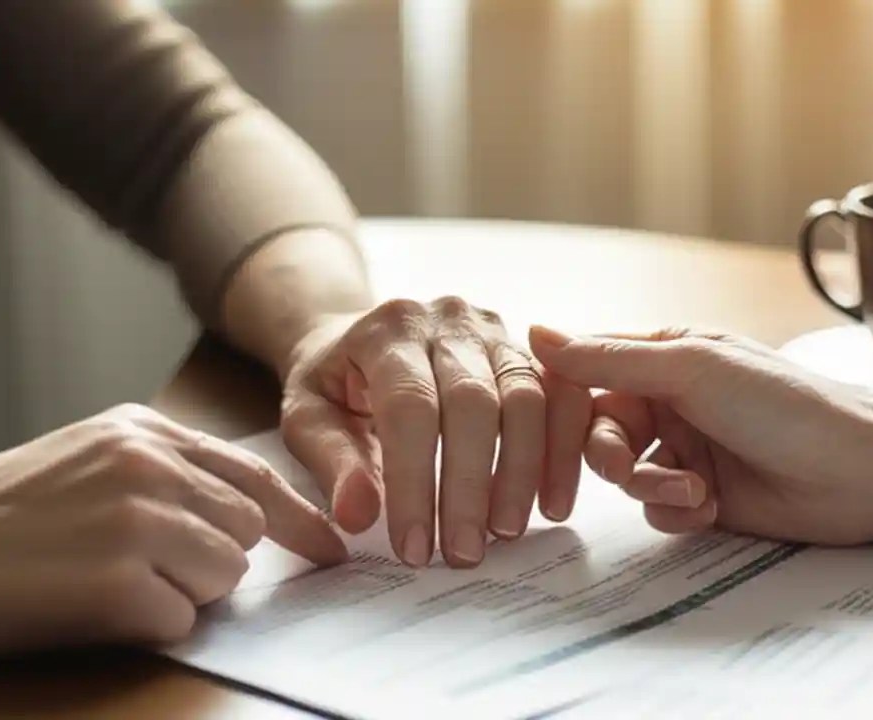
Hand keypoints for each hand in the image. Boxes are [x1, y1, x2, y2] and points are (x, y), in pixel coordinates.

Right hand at [0, 404, 345, 657]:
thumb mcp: (85, 461)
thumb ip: (165, 474)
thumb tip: (243, 522)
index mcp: (141, 430)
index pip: (253, 472)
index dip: (299, 515)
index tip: (333, 547)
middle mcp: (147, 463)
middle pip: (247, 529)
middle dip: (211, 562)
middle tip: (141, 570)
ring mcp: (135, 519)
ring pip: (225, 576)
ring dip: (180, 595)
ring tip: (103, 583)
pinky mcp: (116, 582)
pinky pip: (180, 621)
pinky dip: (144, 626)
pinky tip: (85, 607)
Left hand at [279, 298, 590, 567]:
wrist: (366, 337)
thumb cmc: (336, 382)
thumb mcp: (308, 416)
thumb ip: (331, 462)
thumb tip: (358, 515)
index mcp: (388, 330)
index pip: (410, 405)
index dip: (415, 481)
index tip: (413, 547)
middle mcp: (449, 319)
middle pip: (474, 401)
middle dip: (471, 486)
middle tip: (464, 553)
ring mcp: (497, 332)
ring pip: (527, 397)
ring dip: (522, 473)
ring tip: (505, 533)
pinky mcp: (530, 352)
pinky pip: (563, 396)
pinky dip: (564, 451)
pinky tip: (553, 504)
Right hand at [529, 326, 872, 544]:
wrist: (858, 474)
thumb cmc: (785, 406)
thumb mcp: (690, 369)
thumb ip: (609, 358)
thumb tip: (535, 332)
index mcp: (667, 354)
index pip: (588, 371)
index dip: (565, 401)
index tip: (551, 427)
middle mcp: (672, 400)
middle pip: (598, 431)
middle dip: (608, 456)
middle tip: (626, 470)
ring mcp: (688, 449)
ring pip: (625, 475)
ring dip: (651, 486)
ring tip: (693, 492)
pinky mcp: (703, 496)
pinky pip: (656, 510)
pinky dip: (676, 511)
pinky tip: (712, 506)